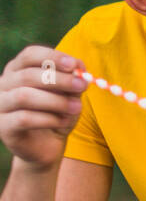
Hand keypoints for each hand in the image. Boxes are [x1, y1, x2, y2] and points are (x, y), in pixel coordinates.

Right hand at [0, 47, 87, 170]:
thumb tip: (79, 66)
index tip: (74, 64)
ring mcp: (0, 105)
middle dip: (59, 80)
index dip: (52, 57)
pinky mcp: (3, 126)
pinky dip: (48, 119)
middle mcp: (4, 84)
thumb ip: (73, 80)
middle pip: (28, 75)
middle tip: (82, 86)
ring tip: (77, 108)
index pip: (30, 55)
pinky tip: (64, 122)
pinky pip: (24, 119)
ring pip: (24, 96)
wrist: (47, 146)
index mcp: (19, 70)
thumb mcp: (69, 95)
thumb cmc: (57, 113)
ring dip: (56, 101)